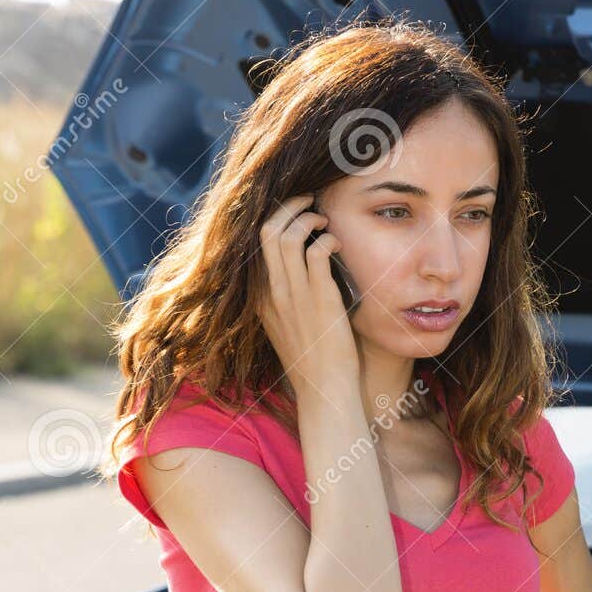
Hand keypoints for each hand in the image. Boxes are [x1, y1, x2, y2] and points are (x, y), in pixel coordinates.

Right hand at [258, 192, 357, 391]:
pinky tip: (337, 243)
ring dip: (308, 218)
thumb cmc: (312, 359)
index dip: (274, 218)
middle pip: (268, 230)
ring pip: (289, 235)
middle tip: (309, 201)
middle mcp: (272, 292)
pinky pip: (318, 252)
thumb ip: (283, 298)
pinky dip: (328, 239)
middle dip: (288, 206)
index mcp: (260, 297)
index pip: (255, 243)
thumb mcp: (284, 326)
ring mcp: (294, 294)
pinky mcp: (320, 298)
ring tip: (325, 220)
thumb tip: (295, 269)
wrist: (324, 391)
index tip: (292, 212)